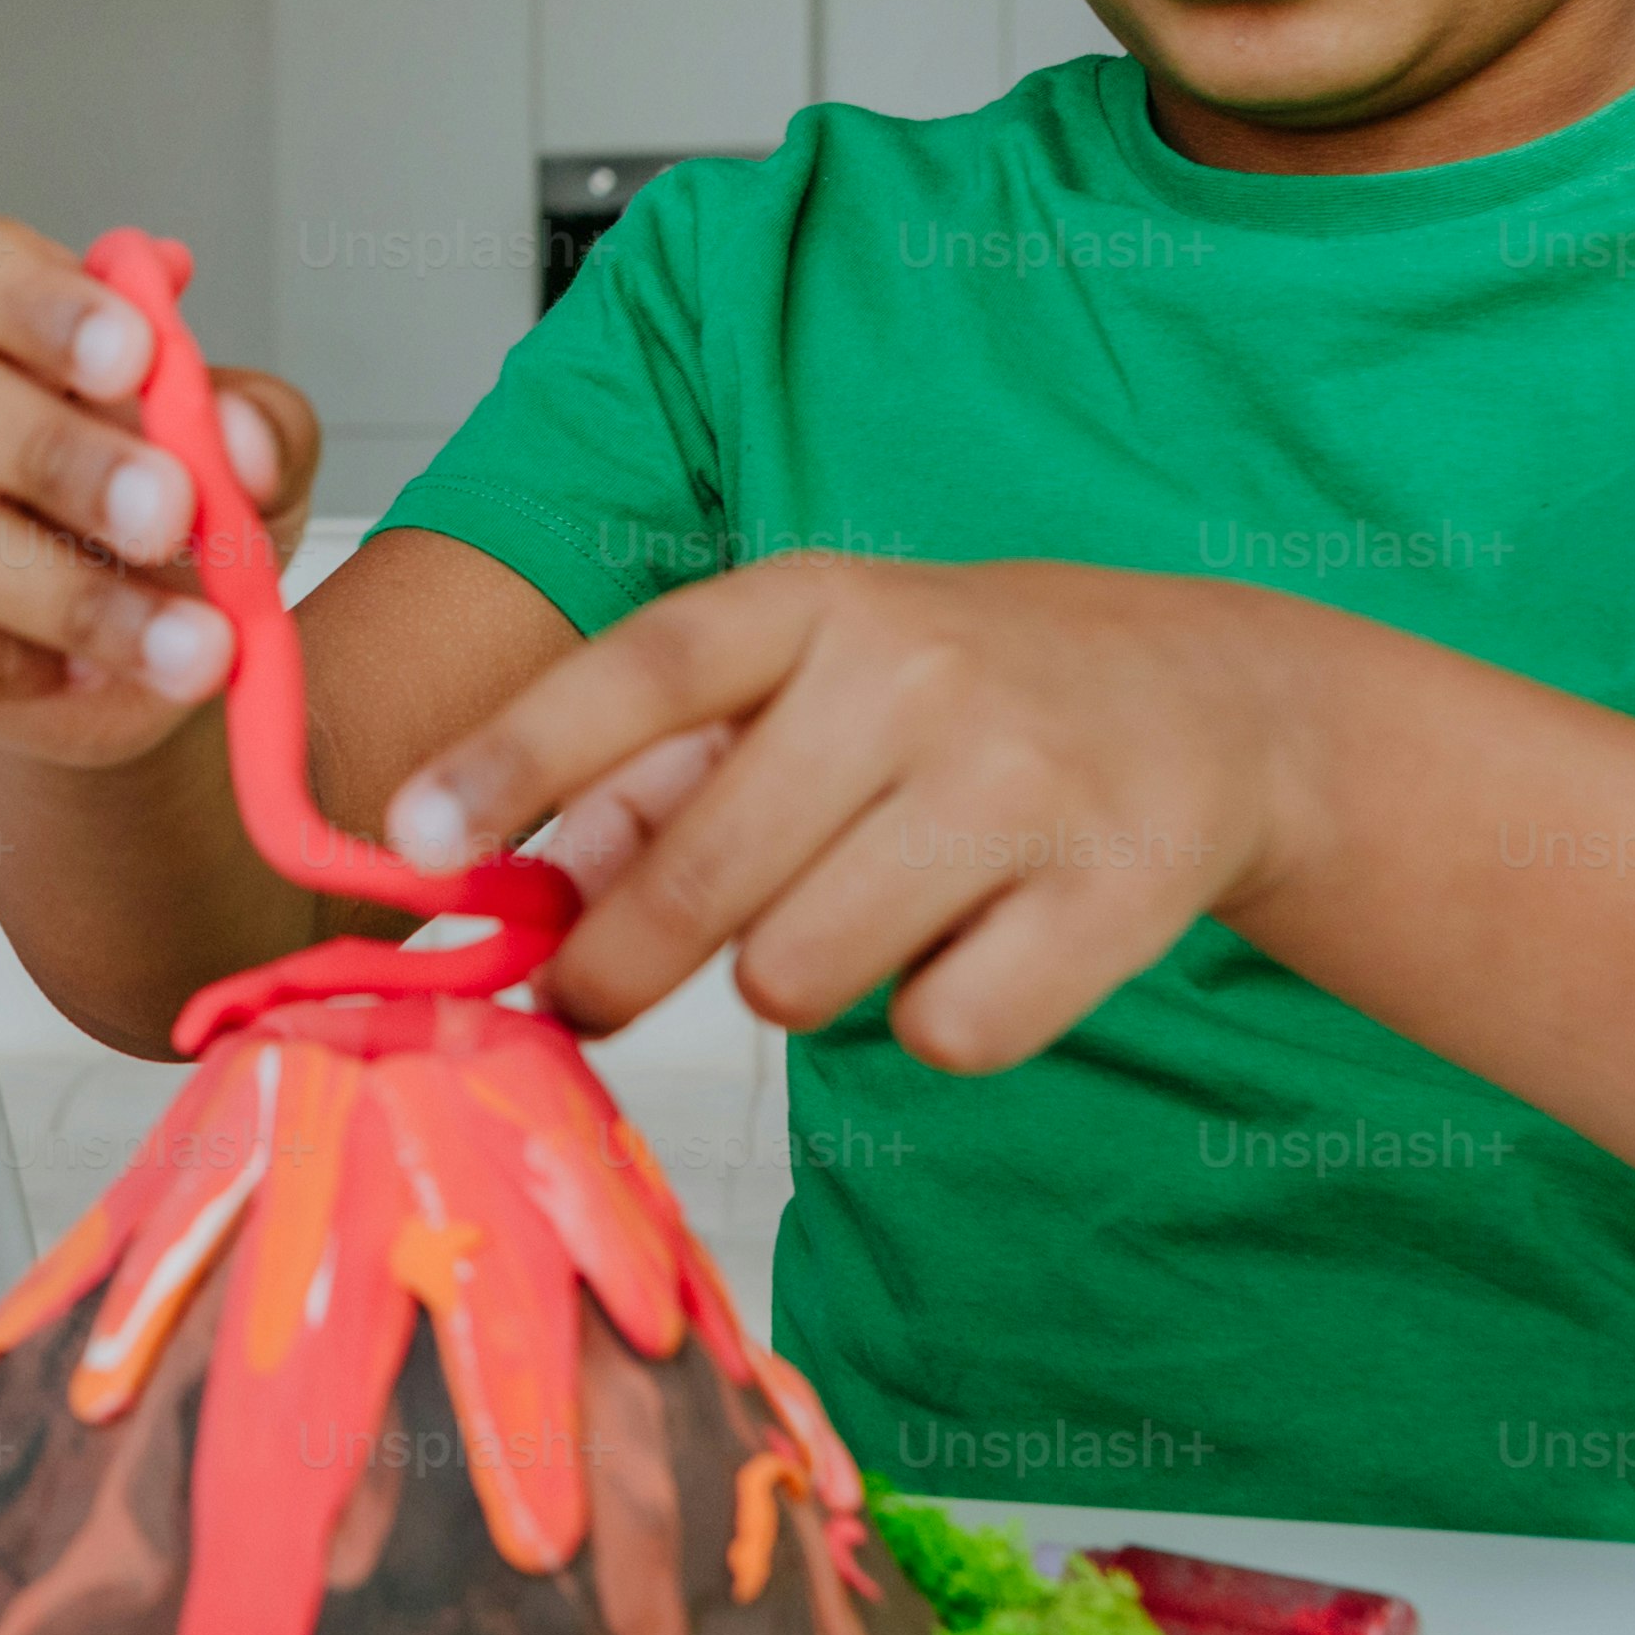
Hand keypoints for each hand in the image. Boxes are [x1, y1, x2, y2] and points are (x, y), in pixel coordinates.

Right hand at [0, 216, 318, 767]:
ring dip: (70, 593)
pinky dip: (2, 665)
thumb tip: (238, 434)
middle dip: (58, 453)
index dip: (45, 303)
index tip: (138, 354)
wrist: (154, 656)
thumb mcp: (249, 461)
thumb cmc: (178, 522)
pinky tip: (81, 673)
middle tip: (171, 510)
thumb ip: (258, 429)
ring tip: (189, 641)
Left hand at [386, 559, 1330, 1065]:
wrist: (1219, 701)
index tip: (415, 843)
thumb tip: (520, 882)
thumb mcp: (811, 678)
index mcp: (819, 600)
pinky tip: (978, 942)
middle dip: (616, 963)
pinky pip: (938, 1034)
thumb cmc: (963, 697)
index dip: (517, 759)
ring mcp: (1021, 786)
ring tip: (865, 910)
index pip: (642, 670)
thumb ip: (659, 770)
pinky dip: (937, 1020)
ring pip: (802, 974)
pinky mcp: (1112, 899)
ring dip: (799, 978)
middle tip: (582, 996)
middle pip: (704, 880)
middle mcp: (918, 675)